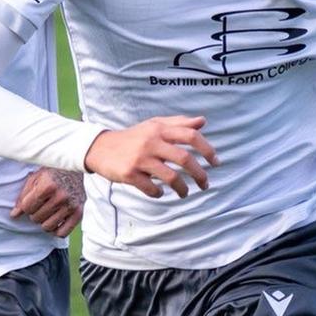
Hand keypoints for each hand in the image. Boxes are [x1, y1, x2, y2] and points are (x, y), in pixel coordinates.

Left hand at [12, 167, 84, 237]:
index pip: (27, 207)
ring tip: (47, 212)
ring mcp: (71, 206)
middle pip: (36, 218)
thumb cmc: (52, 173)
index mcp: (48, 185)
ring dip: (44, 221)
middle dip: (35, 213)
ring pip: (47, 227)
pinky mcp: (79, 213)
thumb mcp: (35, 179)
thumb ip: (23, 197)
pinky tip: (55, 222)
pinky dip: (56, 231)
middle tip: (40, 206)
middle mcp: (61, 196)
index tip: (30, 200)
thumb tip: (14, 215)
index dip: (26, 206)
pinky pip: (62, 233)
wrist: (75, 167)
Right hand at [84, 116, 216, 198]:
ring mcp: (140, 158)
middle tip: (205, 184)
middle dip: (200, 174)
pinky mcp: (129, 173)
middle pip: (184, 159)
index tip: (216, 162)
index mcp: (160, 129)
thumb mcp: (154, 125)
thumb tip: (203, 121)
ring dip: (182, 188)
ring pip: (170, 177)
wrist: (100, 148)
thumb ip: (178, 123)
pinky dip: (159, 193)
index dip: (208, 149)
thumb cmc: (133, 137)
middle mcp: (151, 142)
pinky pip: (151, 188)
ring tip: (184, 193)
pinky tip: (160, 193)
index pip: (191, 136)